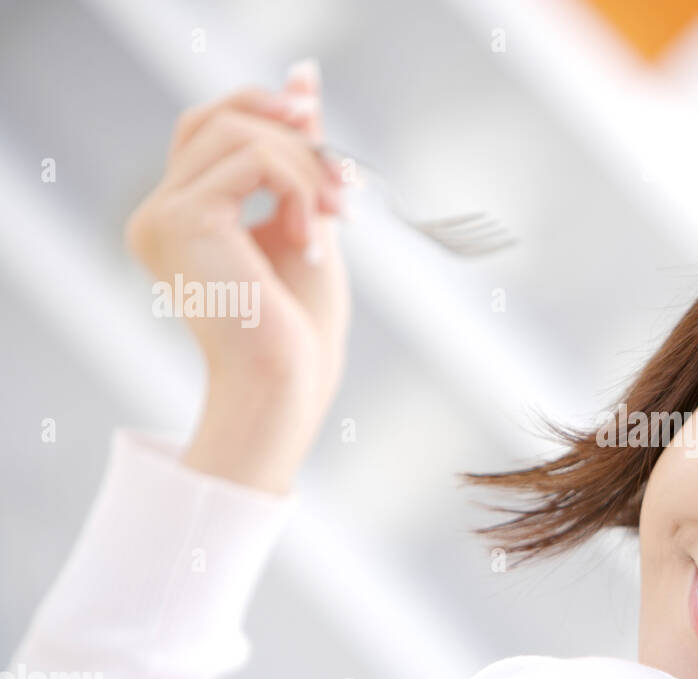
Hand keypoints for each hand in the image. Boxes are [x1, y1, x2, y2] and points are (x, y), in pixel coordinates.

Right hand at [124, 60, 350, 493]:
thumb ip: (300, 157)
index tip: (316, 115)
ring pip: (241, 134)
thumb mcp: (307, 221)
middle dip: (297, 141)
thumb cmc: (298, 328)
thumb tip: (304, 80)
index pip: (210, 127)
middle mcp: (158, 212)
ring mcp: (162, 215)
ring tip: (338, 218)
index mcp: (182, 216)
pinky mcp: (181, 219)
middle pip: (222, 120)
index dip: (263, 108)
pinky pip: (254, 161)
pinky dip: (300, 190)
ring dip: (307, 169)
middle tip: (347, 187)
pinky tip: (314, 241)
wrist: (286, 386)